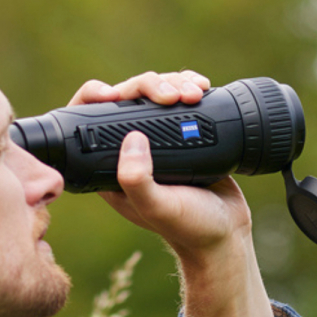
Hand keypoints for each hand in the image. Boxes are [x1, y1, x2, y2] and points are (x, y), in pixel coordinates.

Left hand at [68, 68, 276, 316]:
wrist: (227, 233)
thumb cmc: (190, 227)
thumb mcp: (159, 208)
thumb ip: (138, 181)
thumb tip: (132, 139)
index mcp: (110, 168)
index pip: (89, 122)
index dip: (94, 98)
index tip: (113, 92)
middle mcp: (128, 152)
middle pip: (125, 97)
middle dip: (147, 85)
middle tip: (171, 95)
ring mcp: (156, 141)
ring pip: (153, 93)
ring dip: (172, 82)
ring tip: (194, 92)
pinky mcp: (183, 133)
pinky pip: (178, 98)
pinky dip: (189, 86)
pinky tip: (203, 87)